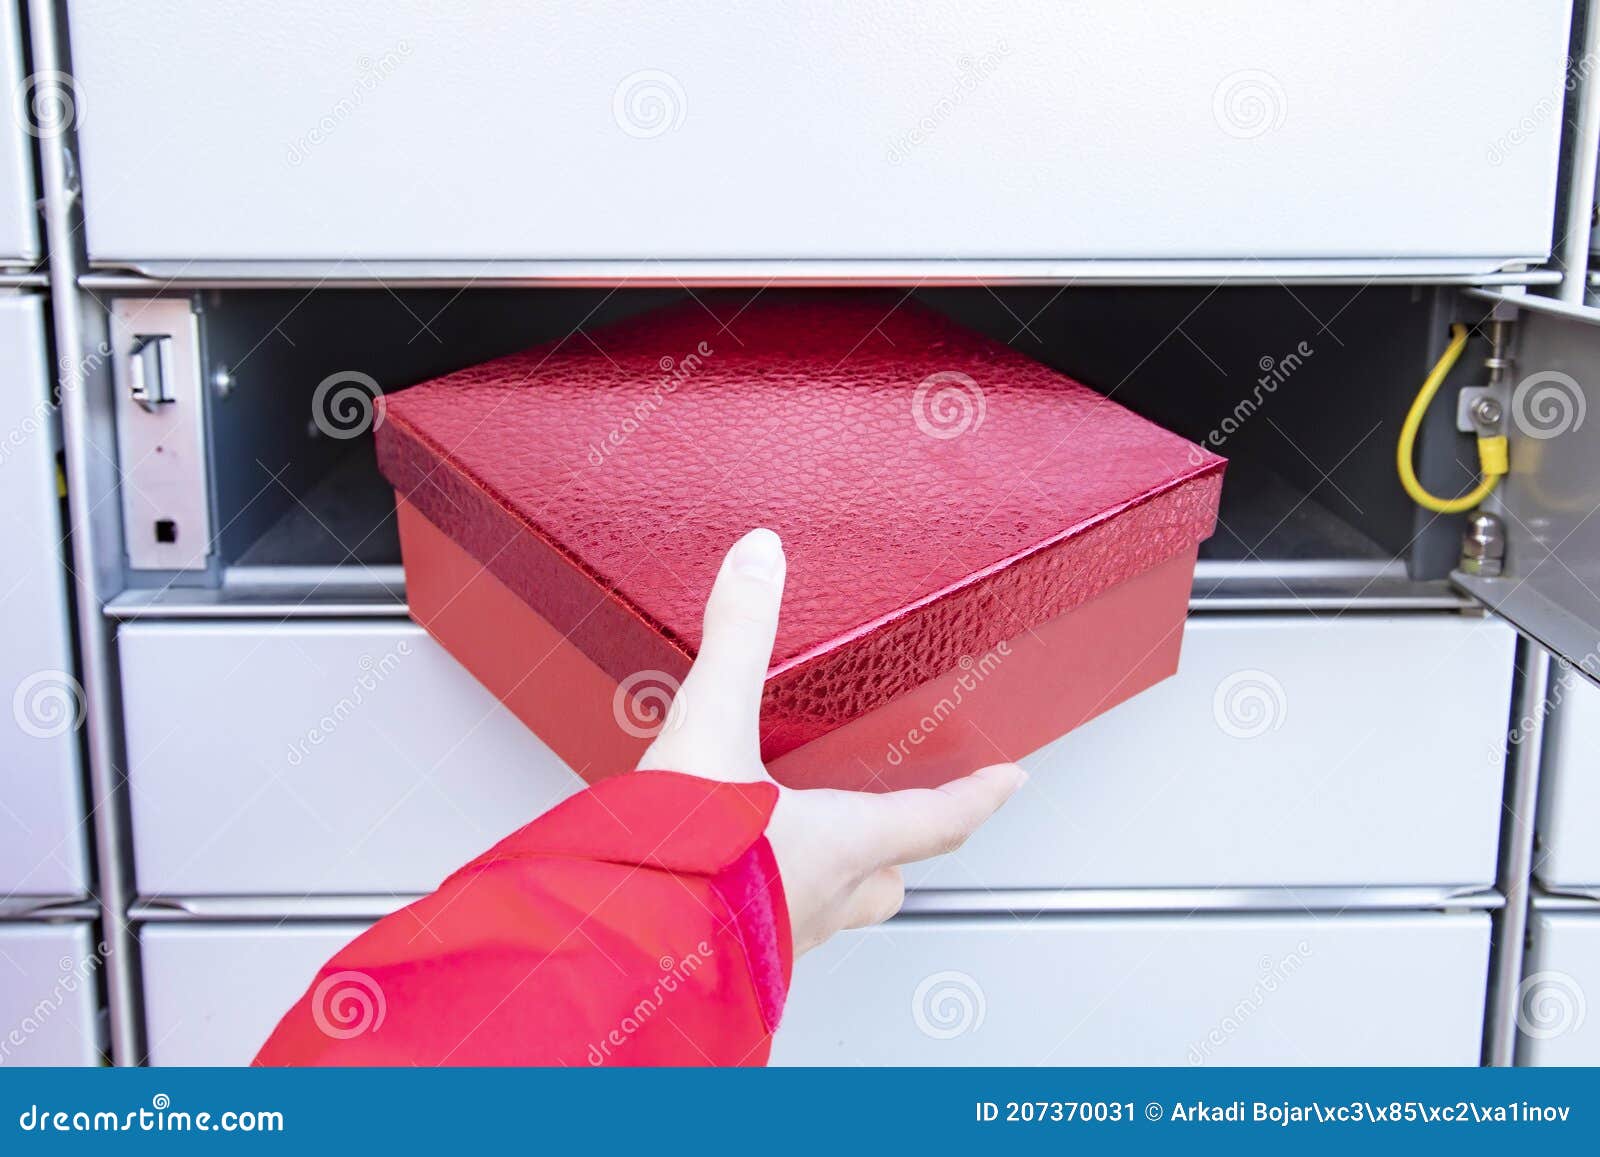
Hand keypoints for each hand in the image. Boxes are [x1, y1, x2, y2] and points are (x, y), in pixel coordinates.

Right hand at [638, 527, 1026, 956]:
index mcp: (841, 841)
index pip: (937, 818)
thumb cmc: (680, 860)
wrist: (620, 949)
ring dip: (828, 878)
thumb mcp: (712, 728)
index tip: (1009, 780)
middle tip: (898, 819)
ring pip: (830, 909)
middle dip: (898, 850)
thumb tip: (761, 560)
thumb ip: (739, 638)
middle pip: (888, 878)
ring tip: (801, 841)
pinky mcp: (726, 957)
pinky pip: (767, 926)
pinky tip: (725, 876)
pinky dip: (762, 897)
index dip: (978, 794)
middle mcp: (819, 898)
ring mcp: (775, 936)